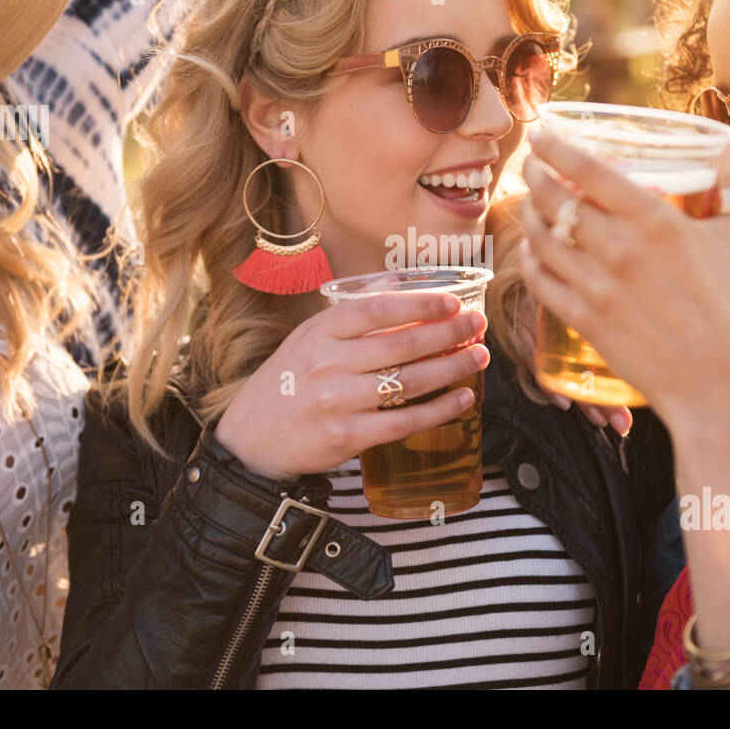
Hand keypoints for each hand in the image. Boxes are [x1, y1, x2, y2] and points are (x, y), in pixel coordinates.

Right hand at [215, 291, 489, 481]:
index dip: (420, 304)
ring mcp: (337, 401)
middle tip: (478, 326)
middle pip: (402, 344)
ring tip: (479, 357)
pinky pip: (404, 421)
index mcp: (319, 331)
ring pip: (409, 381)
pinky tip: (463, 398)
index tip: (454, 302)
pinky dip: (439, 410)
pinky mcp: (347, 436)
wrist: (250, 440)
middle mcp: (328, 363)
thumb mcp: (307, 340)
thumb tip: (396, 287)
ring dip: (452, 367)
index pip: (377, 309)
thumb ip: (350, 316)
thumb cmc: (286, 385)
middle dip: (449, 333)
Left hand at [518, 127, 729, 434]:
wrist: (716, 383)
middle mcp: (619, 248)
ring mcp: (597, 286)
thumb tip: (726, 148)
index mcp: (656, 220)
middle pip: (554, 198)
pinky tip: (530, 250)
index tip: (540, 134)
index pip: (588, 169)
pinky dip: (528, 259)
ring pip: (540, 237)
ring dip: (527, 214)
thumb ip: (727, 187)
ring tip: (530, 205)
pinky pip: (539, 280)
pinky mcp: (584, 320)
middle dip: (533, 176)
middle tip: (531, 167)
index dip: (555, 147)